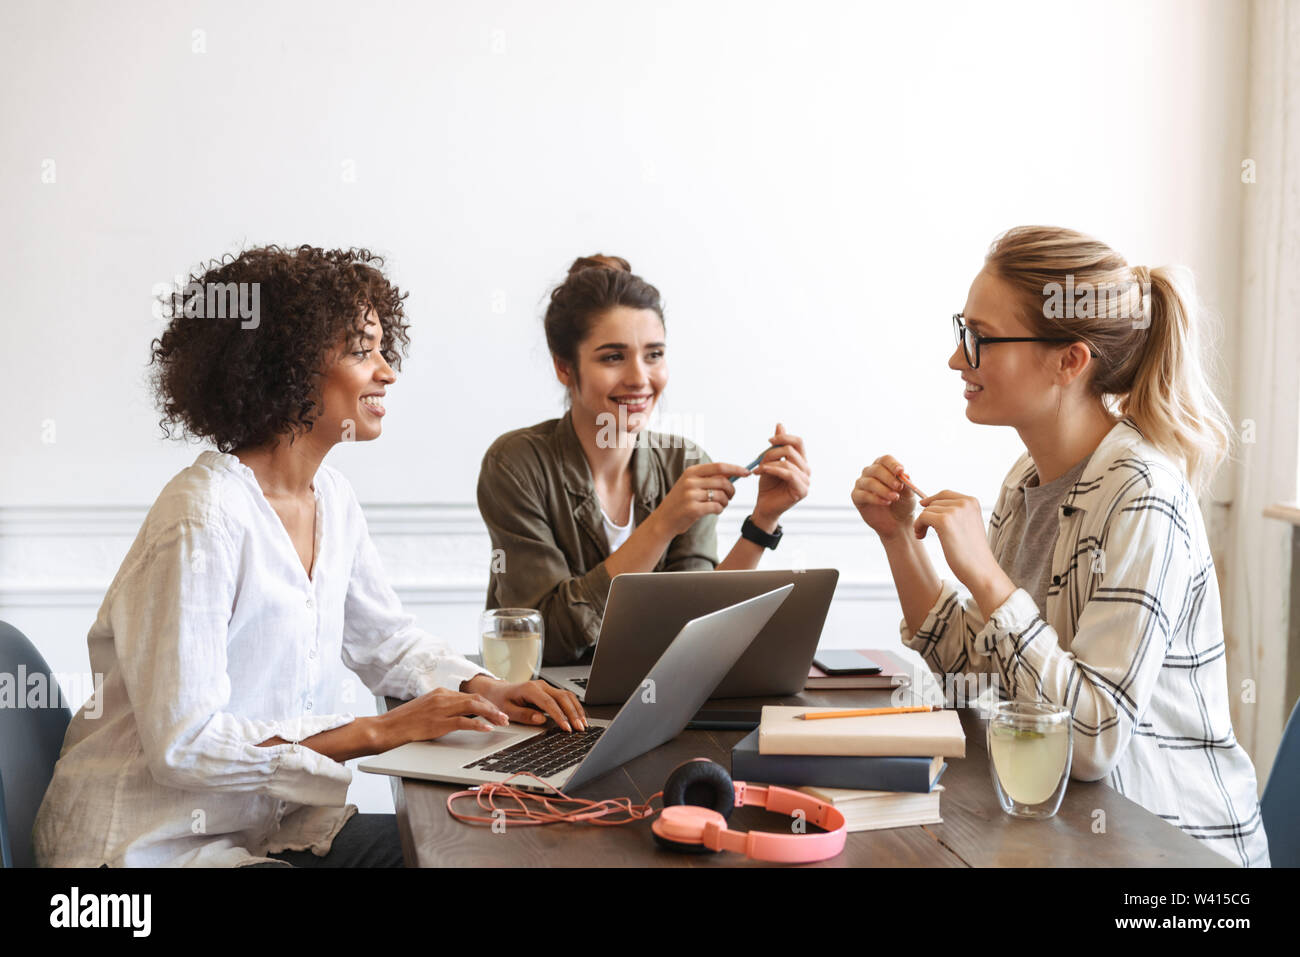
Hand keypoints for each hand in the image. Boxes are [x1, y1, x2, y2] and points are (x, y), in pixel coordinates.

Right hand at [379, 686, 510, 746]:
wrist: (384, 728)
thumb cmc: (402, 722)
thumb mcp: (425, 710)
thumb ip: (442, 709)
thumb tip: (459, 715)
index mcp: (440, 692)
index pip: (470, 695)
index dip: (486, 703)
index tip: (496, 711)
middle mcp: (442, 697)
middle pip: (475, 699)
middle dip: (493, 708)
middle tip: (505, 717)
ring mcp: (440, 709)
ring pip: (473, 707)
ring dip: (491, 714)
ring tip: (502, 722)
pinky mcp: (437, 723)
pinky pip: (463, 722)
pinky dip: (478, 725)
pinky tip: (488, 728)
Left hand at [463, 675, 587, 731]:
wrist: (497, 691)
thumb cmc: (500, 700)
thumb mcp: (507, 710)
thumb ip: (524, 715)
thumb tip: (541, 719)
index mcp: (529, 689)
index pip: (549, 703)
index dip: (559, 716)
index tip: (566, 727)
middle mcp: (540, 685)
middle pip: (562, 697)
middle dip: (573, 713)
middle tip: (579, 728)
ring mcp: (546, 687)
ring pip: (567, 696)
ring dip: (576, 710)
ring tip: (582, 724)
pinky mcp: (549, 691)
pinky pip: (565, 697)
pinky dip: (574, 706)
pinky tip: (579, 716)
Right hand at [652, 461, 750, 537]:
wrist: (663, 520)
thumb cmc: (681, 502)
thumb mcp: (690, 485)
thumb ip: (709, 478)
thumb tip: (733, 472)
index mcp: (691, 472)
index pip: (719, 466)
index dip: (735, 469)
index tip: (746, 472)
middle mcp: (690, 481)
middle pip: (723, 481)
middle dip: (731, 490)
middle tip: (730, 497)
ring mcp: (691, 495)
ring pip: (721, 495)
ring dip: (725, 502)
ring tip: (720, 505)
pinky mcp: (693, 509)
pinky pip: (717, 507)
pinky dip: (720, 510)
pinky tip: (715, 511)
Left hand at [751, 423, 809, 526]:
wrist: (764, 506)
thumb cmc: (768, 486)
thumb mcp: (769, 462)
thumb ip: (777, 446)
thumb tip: (780, 425)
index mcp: (801, 461)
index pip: (798, 442)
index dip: (783, 438)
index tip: (769, 441)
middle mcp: (806, 470)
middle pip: (792, 449)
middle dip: (772, 452)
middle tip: (759, 460)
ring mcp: (806, 481)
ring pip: (788, 462)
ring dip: (769, 463)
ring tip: (758, 469)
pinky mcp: (802, 490)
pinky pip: (789, 474)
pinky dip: (773, 470)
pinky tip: (762, 472)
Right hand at [851, 455, 920, 541]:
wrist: (897, 523)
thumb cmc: (903, 504)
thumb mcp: (909, 494)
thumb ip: (907, 484)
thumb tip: (904, 475)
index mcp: (884, 467)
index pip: (885, 460)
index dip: (892, 464)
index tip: (900, 471)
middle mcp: (870, 472)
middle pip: (876, 469)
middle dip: (889, 478)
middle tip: (899, 487)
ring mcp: (862, 484)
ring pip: (869, 482)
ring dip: (883, 490)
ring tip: (894, 498)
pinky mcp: (856, 496)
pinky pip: (863, 494)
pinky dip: (875, 498)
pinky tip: (885, 502)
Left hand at [912, 489, 1014, 612]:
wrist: (980, 569)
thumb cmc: (972, 552)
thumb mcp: (967, 524)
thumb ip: (955, 513)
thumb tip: (927, 503)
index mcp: (972, 501)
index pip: (944, 493)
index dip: (931, 500)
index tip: (923, 508)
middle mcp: (965, 502)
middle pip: (934, 502)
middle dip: (927, 515)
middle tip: (924, 530)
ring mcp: (955, 510)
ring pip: (927, 510)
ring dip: (921, 522)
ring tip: (923, 535)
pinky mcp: (945, 521)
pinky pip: (922, 517)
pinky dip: (918, 526)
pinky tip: (921, 536)